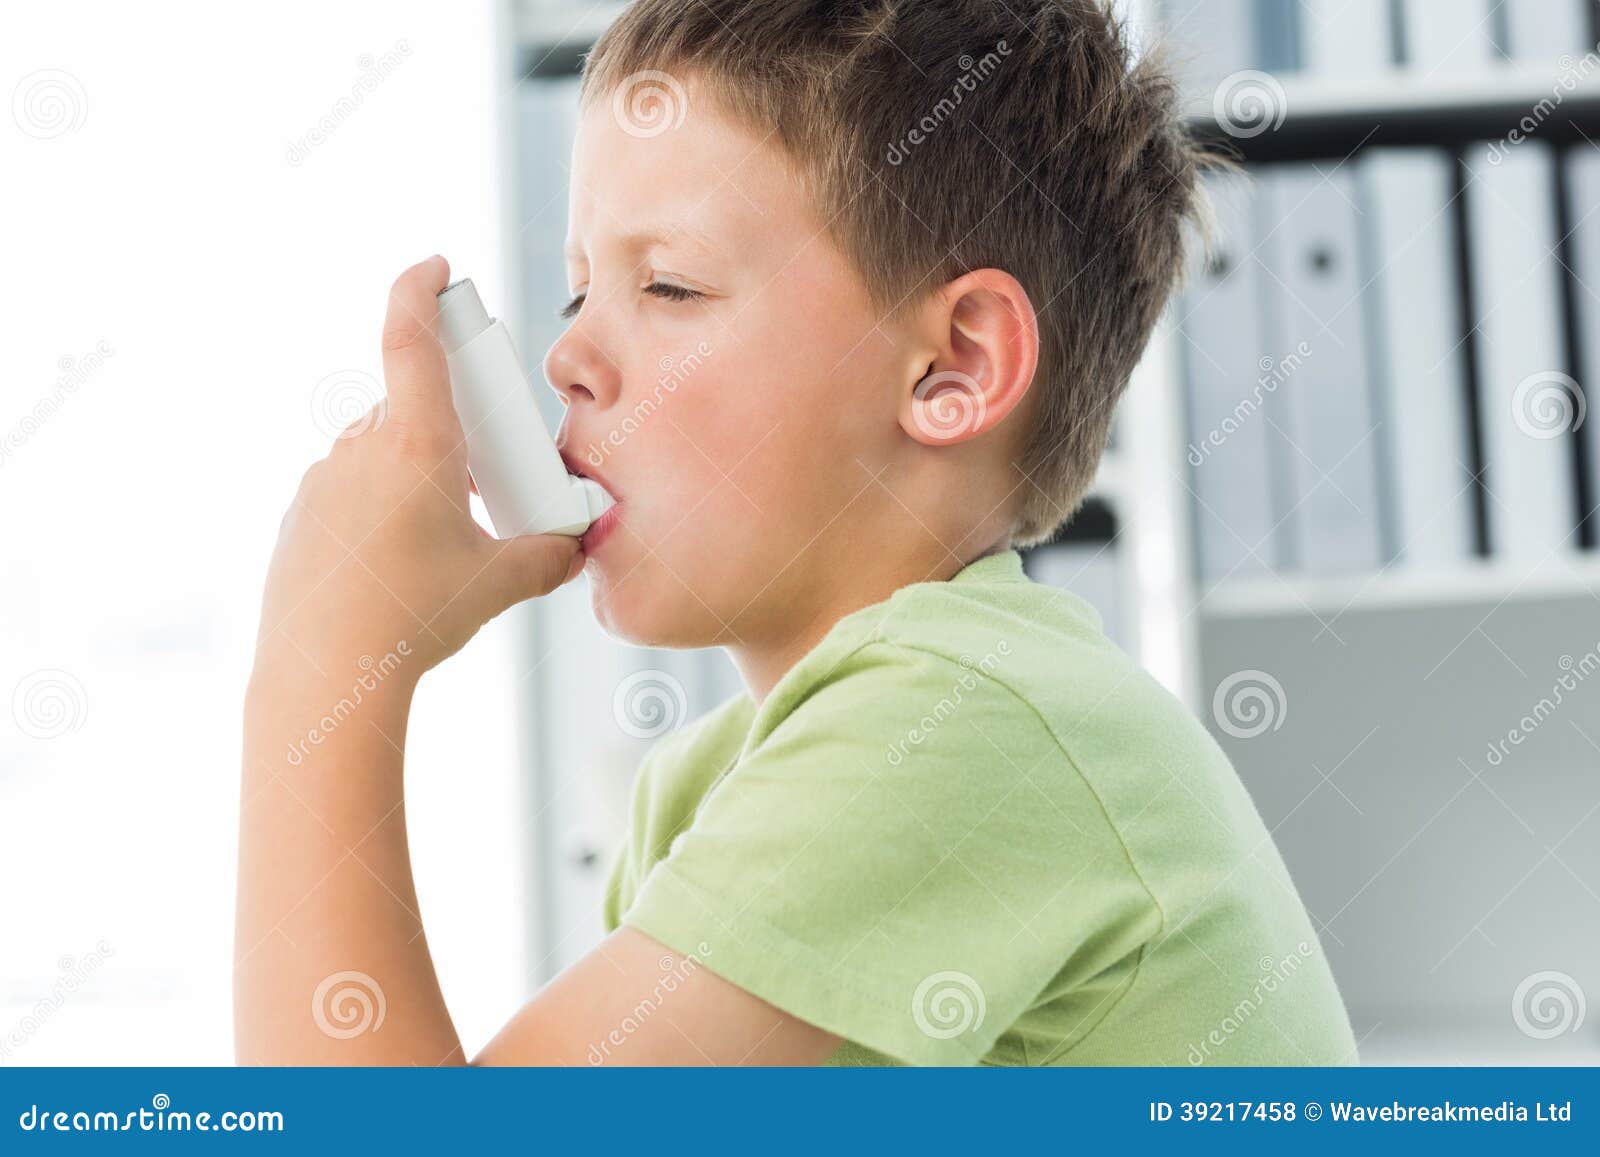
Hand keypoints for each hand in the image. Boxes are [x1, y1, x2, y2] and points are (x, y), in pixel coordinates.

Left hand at [252, 256, 580, 683]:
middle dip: (449, 432)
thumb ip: (545, 558)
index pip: (409, 336)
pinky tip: (396, 568)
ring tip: (441, 543)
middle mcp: (363, 450)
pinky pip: (349, 494)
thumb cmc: (414, 617)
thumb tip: (575, 551)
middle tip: (481, 480)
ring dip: (414, 477)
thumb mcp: (498, 584)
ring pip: (380, 455)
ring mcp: (325, 482)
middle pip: (410, 408)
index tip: (436, 268)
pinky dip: (379, 511)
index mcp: (417, 444)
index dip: (419, 289)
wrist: (327, 672)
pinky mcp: (303, 518)